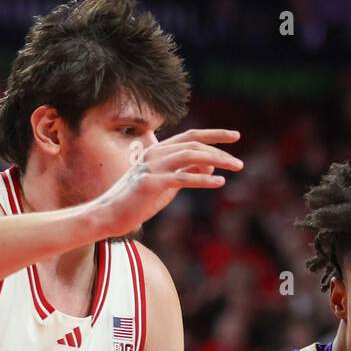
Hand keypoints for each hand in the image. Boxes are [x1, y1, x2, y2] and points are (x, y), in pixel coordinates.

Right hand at [93, 128, 241, 238]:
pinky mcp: (151, 183)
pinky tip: (220, 182)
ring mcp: (152, 167)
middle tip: (239, 163)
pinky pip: (183, 178)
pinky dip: (203, 179)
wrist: (110, 215)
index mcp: (158, 151)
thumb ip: (186, 172)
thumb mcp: (167, 184)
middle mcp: (155, 154)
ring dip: (217, 160)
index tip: (234, 136)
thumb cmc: (138, 201)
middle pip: (194, 144)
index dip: (214, 134)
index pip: (190, 136)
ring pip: (191, 155)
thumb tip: (211, 164)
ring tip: (235, 168)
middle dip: (220, 150)